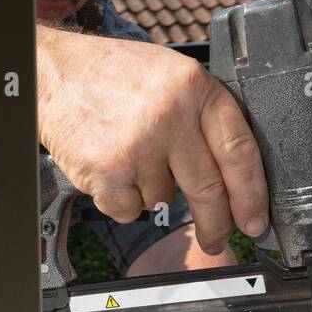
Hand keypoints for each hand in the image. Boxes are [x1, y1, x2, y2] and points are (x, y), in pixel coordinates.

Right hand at [36, 25, 268, 256]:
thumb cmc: (115, 77)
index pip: (239, 151)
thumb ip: (204, 116)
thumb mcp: (173, 78)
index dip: (252, 193)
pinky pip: (130, 210)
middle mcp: (171, 115)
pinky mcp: (108, 171)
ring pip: (164, 200)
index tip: (255, 220)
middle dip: (216, 224)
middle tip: (216, 238)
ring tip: (129, 155)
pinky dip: (121, 200)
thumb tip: (236, 178)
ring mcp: (138, 145)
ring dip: (150, 191)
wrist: (56, 73)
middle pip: (209, 189)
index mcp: (196, 88)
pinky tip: (111, 167)